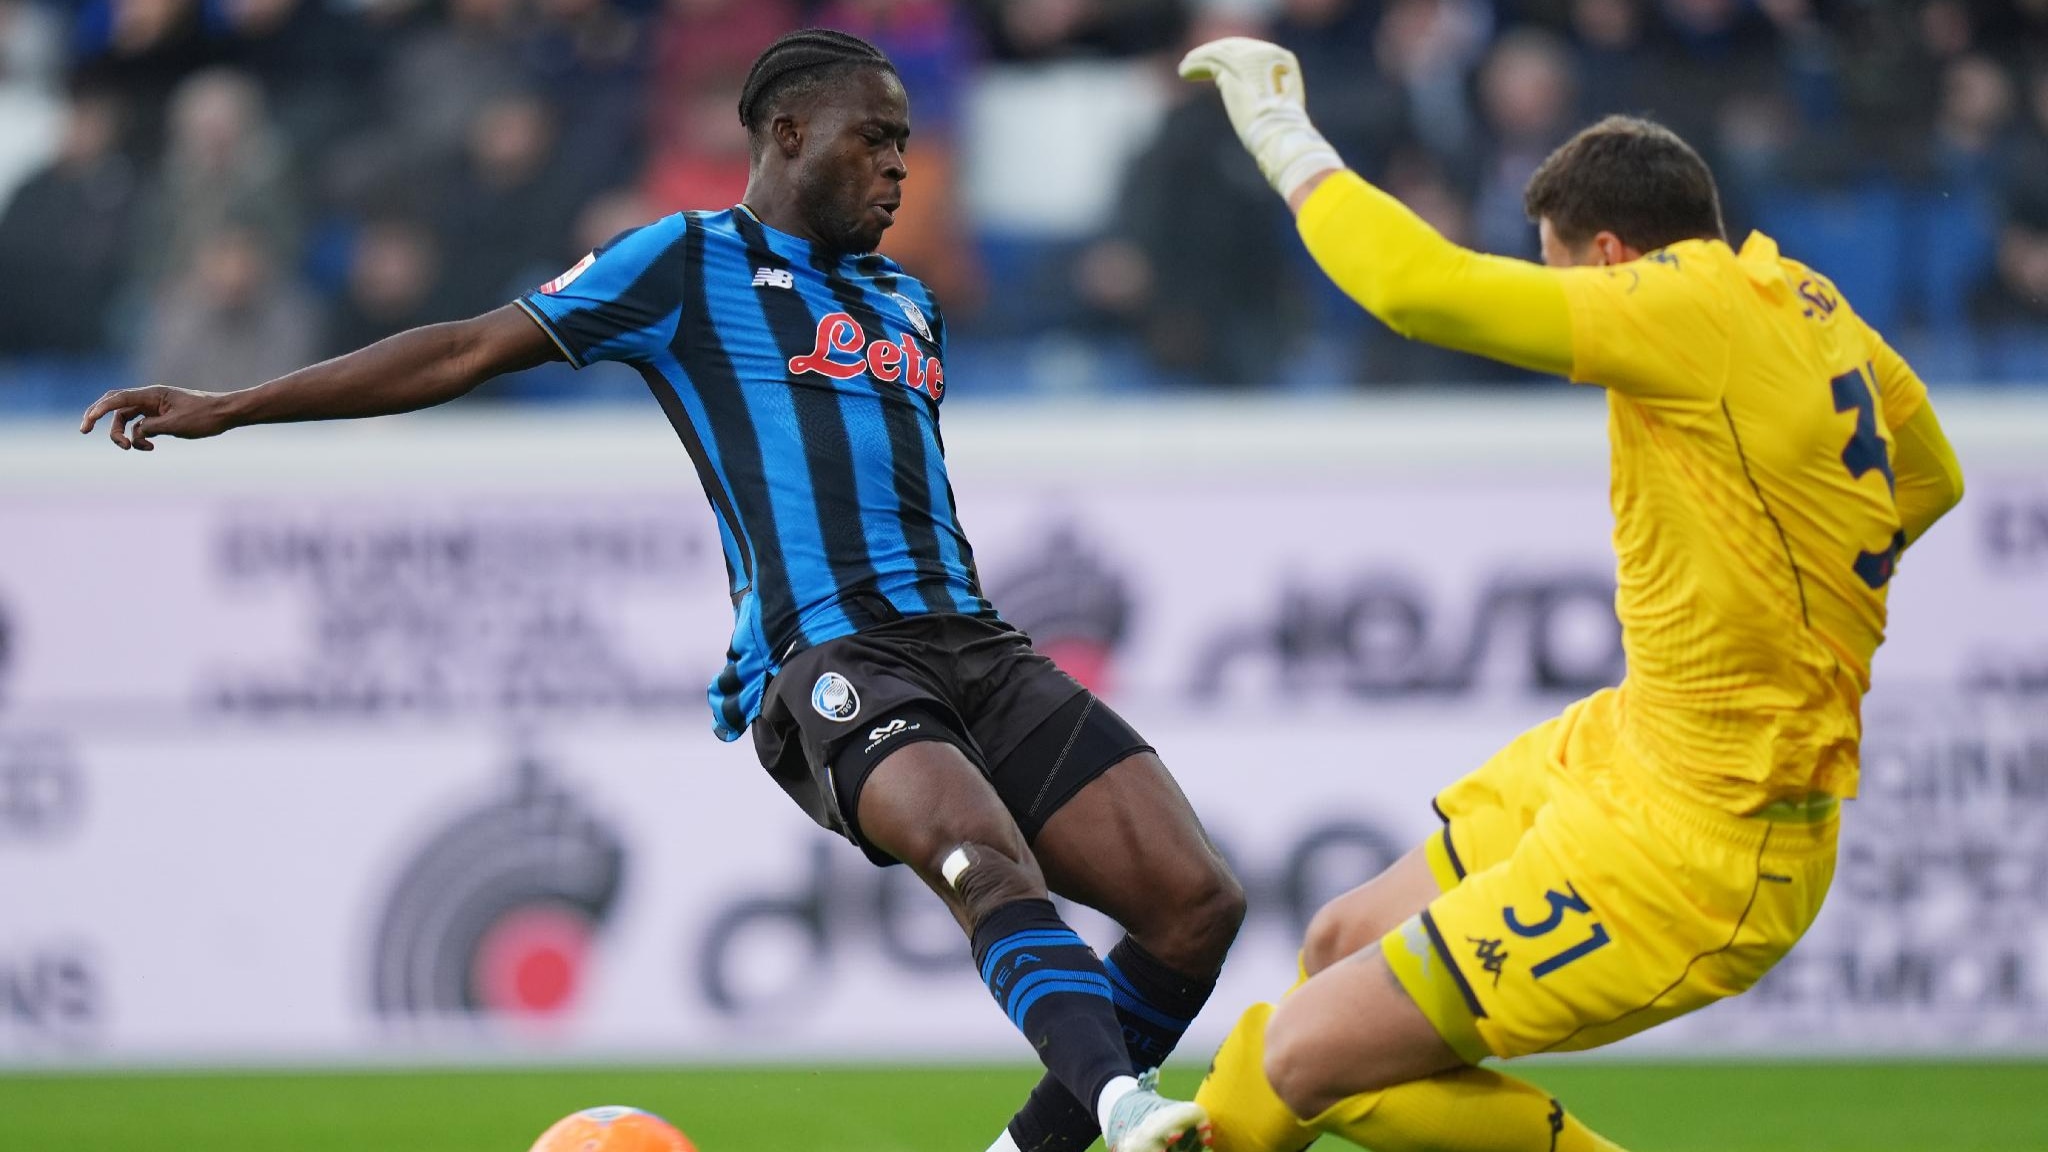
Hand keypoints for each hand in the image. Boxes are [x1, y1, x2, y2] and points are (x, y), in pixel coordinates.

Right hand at [79, 385, 235, 450]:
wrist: (226, 413)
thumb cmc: (204, 416)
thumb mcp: (175, 425)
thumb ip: (150, 428)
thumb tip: (135, 433)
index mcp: (151, 394)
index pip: (117, 399)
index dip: (98, 410)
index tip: (87, 424)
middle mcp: (149, 398)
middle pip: (115, 406)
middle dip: (99, 418)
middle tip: (84, 431)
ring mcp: (154, 407)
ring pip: (126, 420)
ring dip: (125, 436)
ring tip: (135, 448)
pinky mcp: (160, 417)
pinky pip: (140, 427)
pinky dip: (139, 439)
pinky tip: (150, 448)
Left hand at [1178, 36, 1342, 201]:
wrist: (1280, 133)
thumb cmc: (1284, 134)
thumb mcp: (1278, 114)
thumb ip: (1267, 104)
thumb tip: (1259, 118)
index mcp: (1284, 61)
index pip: (1256, 52)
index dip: (1237, 55)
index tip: (1223, 64)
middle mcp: (1268, 53)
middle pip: (1236, 47)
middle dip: (1218, 52)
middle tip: (1202, 60)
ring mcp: (1249, 58)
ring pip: (1219, 52)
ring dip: (1201, 58)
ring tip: (1187, 67)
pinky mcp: (1231, 67)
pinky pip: (1208, 60)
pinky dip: (1194, 65)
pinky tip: (1184, 73)